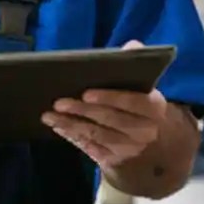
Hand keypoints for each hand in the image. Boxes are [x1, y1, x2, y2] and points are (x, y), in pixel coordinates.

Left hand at [41, 41, 167, 167]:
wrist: (144, 137)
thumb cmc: (132, 101)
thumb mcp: (136, 83)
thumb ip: (132, 63)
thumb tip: (133, 45)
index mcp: (154, 107)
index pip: (135, 102)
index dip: (110, 98)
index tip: (86, 93)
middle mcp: (145, 130)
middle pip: (111, 120)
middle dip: (83, 110)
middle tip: (59, 101)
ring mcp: (130, 147)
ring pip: (98, 135)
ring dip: (71, 124)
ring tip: (49, 115)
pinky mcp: (113, 159)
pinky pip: (90, 148)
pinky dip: (72, 136)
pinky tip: (56, 126)